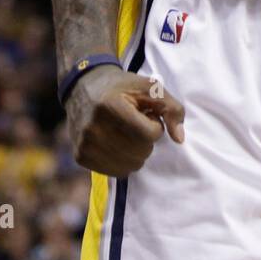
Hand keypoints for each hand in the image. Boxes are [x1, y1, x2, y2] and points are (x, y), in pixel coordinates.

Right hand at [66, 65, 184, 176]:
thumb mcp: (150, 88)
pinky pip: (116, 172)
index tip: (147, 115)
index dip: (155, 126)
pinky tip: (118, 143)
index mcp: (111, 106)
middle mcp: (94, 128)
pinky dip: (124, 161)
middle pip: (141, 152)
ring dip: (136, 152)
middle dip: (146, 140)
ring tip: (127, 133)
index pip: (149, 134)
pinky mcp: (81, 156)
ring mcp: (85, 144)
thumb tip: (180, 139)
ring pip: (130, 166)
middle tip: (136, 124)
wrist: (83, 87)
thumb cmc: (122, 87)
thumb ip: (171, 109)